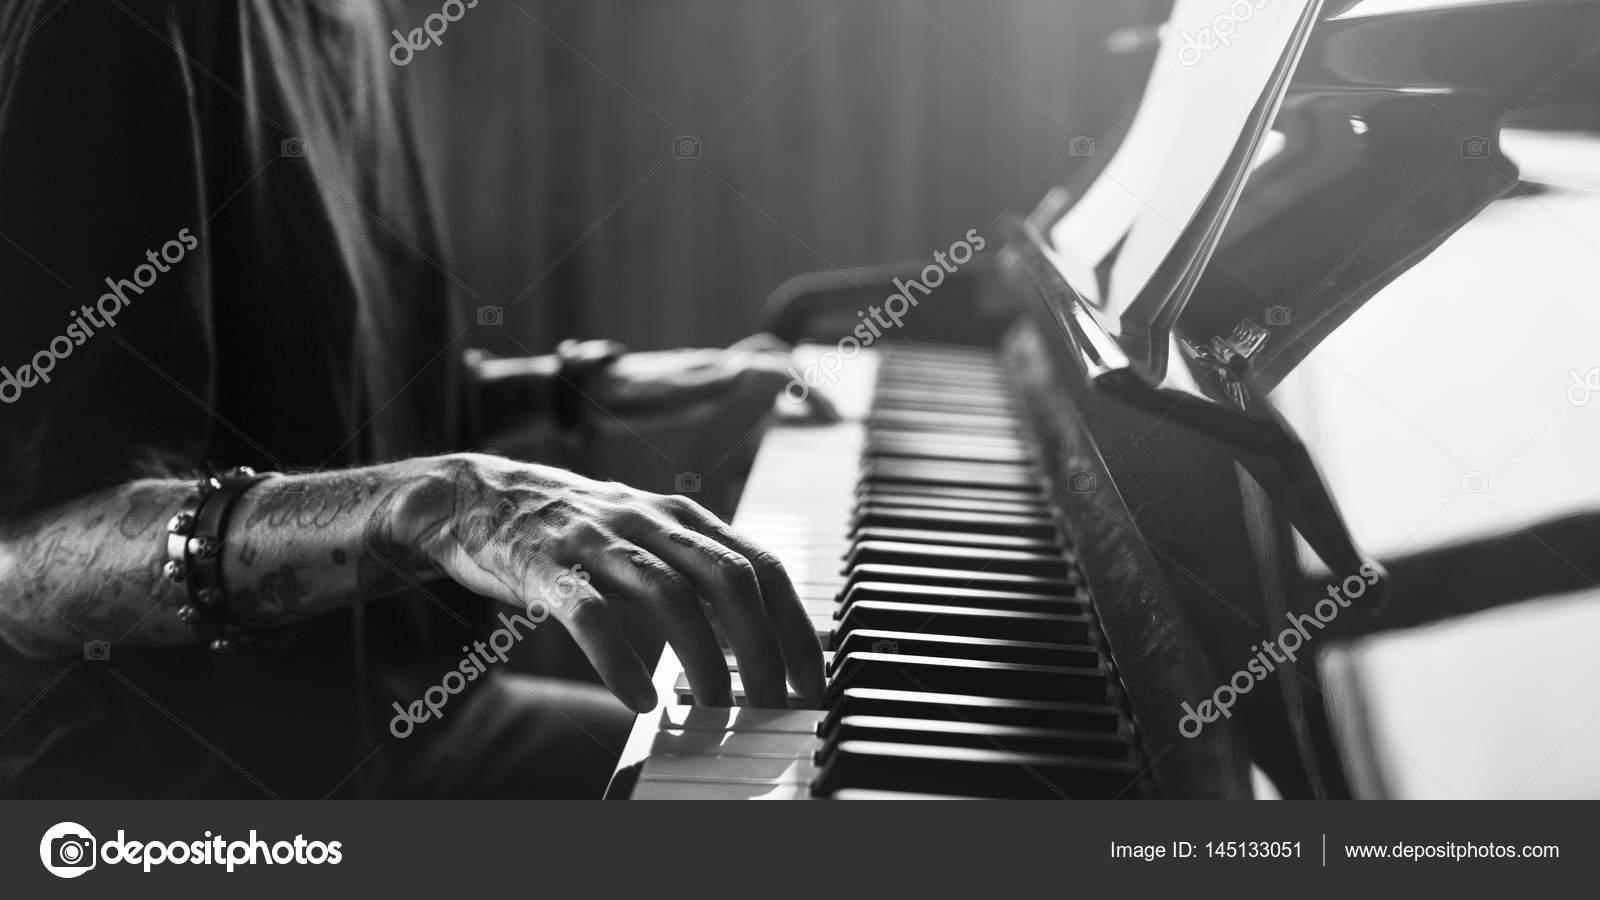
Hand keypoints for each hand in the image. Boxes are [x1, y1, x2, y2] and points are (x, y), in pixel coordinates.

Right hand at [401, 453, 824, 711]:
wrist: (473, 494)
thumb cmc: (574, 531)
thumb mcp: (648, 539)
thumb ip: (701, 578)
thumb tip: (763, 644)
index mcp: (683, 515)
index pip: (763, 565)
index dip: (796, 625)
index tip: (814, 682)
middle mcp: (648, 519)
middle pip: (728, 579)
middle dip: (760, 649)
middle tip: (773, 709)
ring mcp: (595, 538)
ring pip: (667, 593)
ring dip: (701, 659)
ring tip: (714, 711)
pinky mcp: (542, 564)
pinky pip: (590, 613)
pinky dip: (620, 660)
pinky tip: (639, 700)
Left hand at [584, 333, 836, 432]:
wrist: (590, 391)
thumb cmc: (625, 394)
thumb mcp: (663, 392)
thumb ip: (704, 383)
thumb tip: (745, 370)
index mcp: (722, 369)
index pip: (781, 368)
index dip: (811, 390)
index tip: (832, 418)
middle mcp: (723, 368)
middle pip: (780, 365)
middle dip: (810, 387)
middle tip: (831, 419)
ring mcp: (713, 377)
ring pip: (767, 374)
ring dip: (792, 392)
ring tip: (813, 421)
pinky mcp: (701, 390)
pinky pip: (750, 389)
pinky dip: (770, 401)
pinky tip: (768, 426)